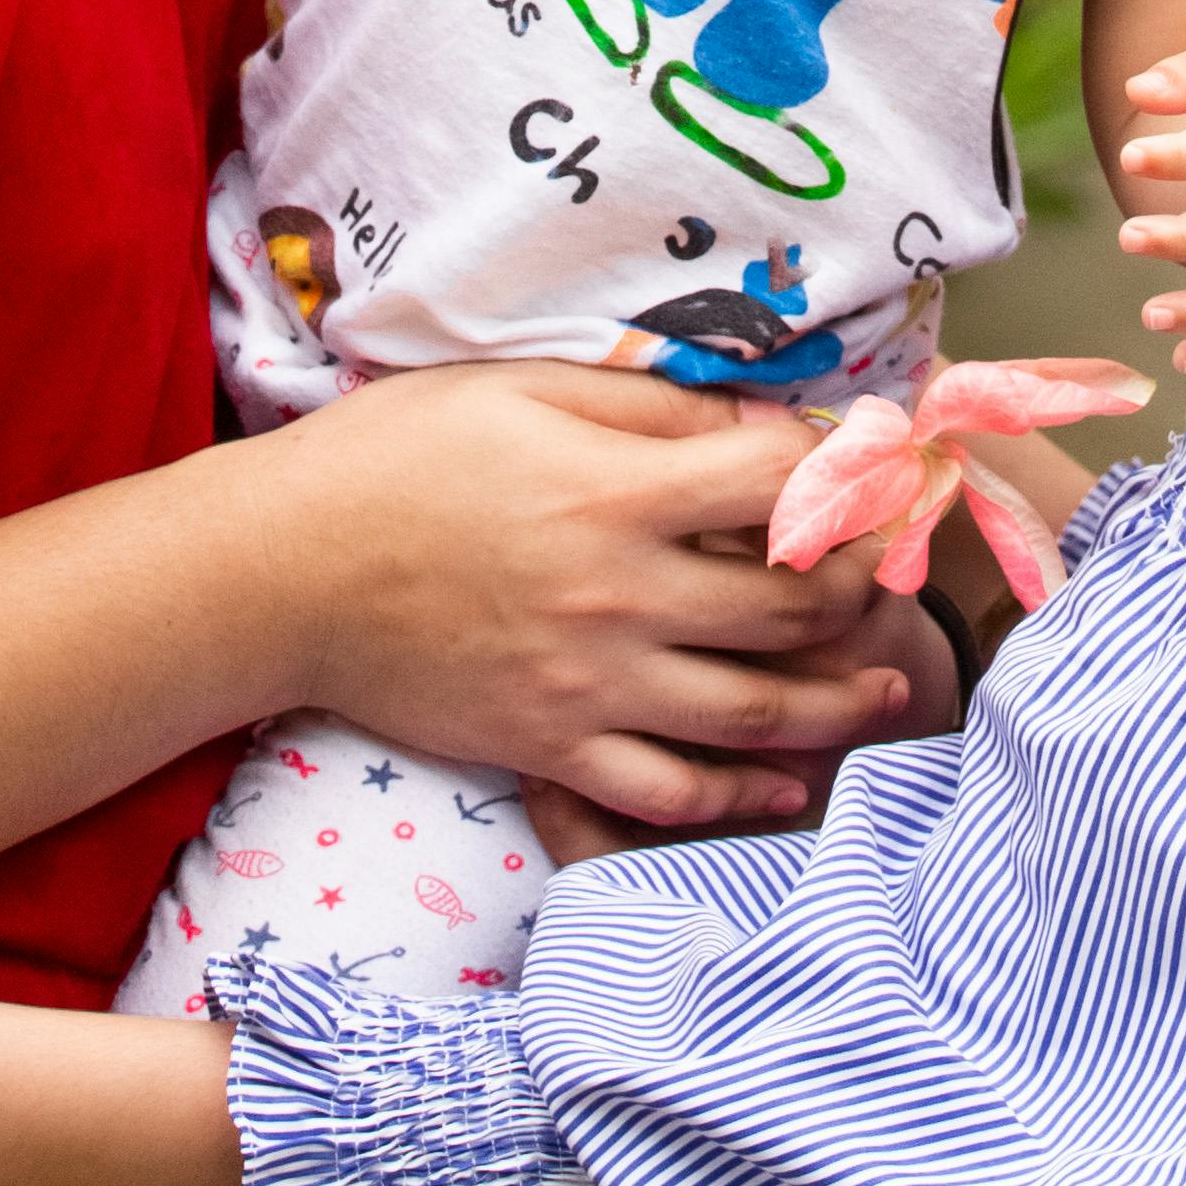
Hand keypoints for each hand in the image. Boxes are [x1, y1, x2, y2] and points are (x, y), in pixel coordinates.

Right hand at [268, 363, 925, 831]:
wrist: (288, 569)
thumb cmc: (403, 454)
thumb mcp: (529, 388)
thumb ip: (652, 408)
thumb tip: (760, 423)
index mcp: (621, 492)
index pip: (781, 488)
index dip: (847, 476)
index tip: (879, 472)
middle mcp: (622, 597)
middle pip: (792, 609)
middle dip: (863, 590)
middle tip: (898, 578)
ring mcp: (588, 687)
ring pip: (754, 713)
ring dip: (837, 702)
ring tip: (886, 689)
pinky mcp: (549, 749)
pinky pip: (668, 794)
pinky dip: (740, 797)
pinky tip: (786, 784)